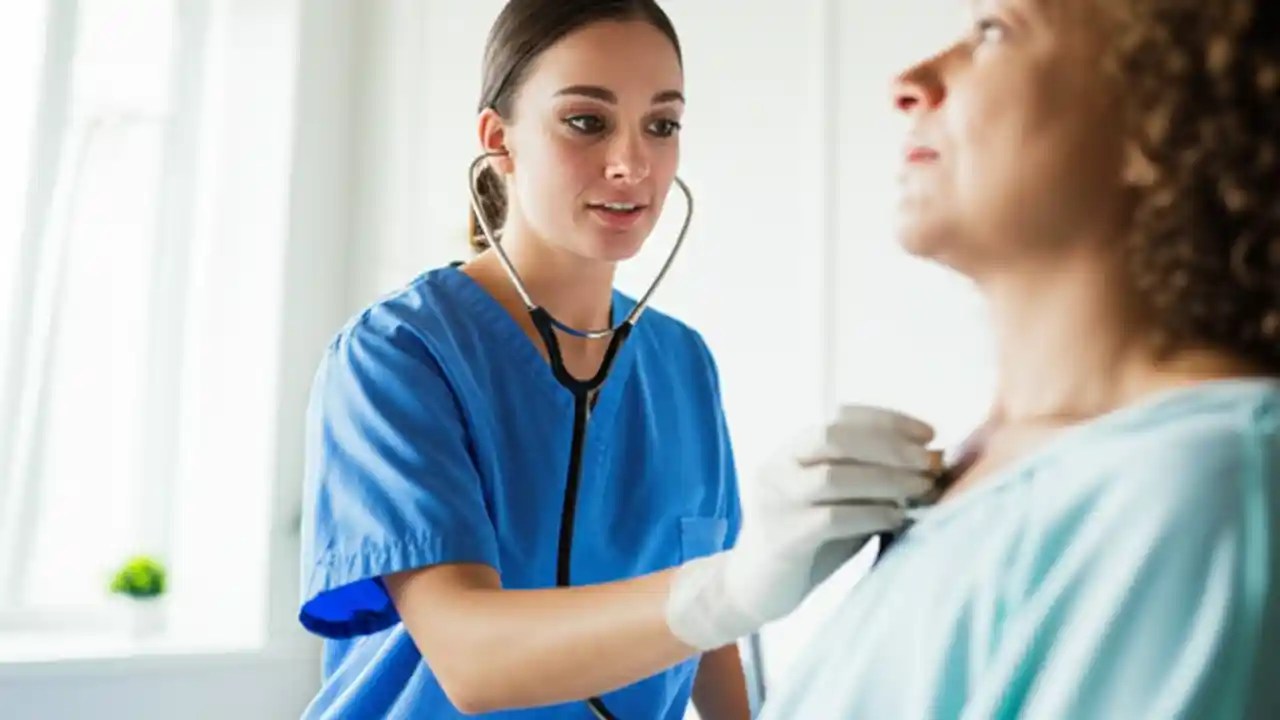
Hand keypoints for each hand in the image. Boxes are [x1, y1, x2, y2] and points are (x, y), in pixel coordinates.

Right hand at [665, 405, 940, 650]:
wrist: (754, 588)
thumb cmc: (807, 542)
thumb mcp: (837, 501)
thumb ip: (870, 480)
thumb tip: (932, 462)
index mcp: (792, 451)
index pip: (840, 418)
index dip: (887, 420)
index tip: (928, 433)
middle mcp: (779, 467)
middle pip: (834, 436)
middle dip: (888, 445)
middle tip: (929, 462)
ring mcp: (776, 501)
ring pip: (833, 476)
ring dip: (886, 479)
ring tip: (923, 489)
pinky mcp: (782, 538)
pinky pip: (831, 519)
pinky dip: (871, 514)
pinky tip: (898, 518)